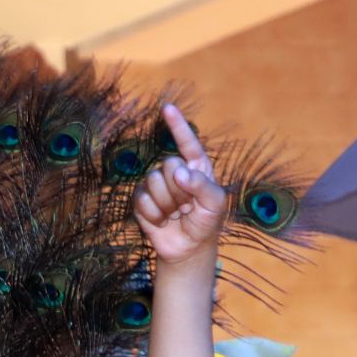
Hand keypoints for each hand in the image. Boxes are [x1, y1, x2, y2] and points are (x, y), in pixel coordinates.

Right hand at [133, 101, 228, 266]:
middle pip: (168, 165)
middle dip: (179, 190)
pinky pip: (142, 199)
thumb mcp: (215, 203)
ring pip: (154, 182)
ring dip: (167, 205)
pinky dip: (154, 215)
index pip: (188, 143)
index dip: (177, 126)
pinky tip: (163, 221)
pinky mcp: (141, 200)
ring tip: (176, 214)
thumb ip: (202, 185)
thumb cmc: (206, 222)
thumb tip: (178, 172)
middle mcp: (174, 171)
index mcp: (196, 166)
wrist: (188, 247)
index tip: (167, 108)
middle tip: (187, 207)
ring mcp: (156, 184)